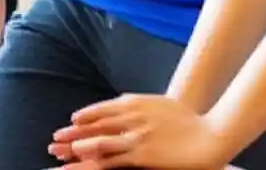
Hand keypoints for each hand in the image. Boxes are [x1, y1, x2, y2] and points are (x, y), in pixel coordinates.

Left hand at [48, 94, 233, 168]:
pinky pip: (113, 160)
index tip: (71, 122)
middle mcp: (130, 117)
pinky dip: (96, 161)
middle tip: (55, 140)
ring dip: (78, 148)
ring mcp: (135, 137)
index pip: (101, 110)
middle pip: (93, 125)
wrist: (210, 133)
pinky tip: (85, 163)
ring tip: (63, 153)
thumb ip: (138, 104)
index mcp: (134, 103)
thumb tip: (124, 102)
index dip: (84, 117)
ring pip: (98, 142)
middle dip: (72, 133)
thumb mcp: (158, 104)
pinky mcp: (142, 156)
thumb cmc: (187, 119)